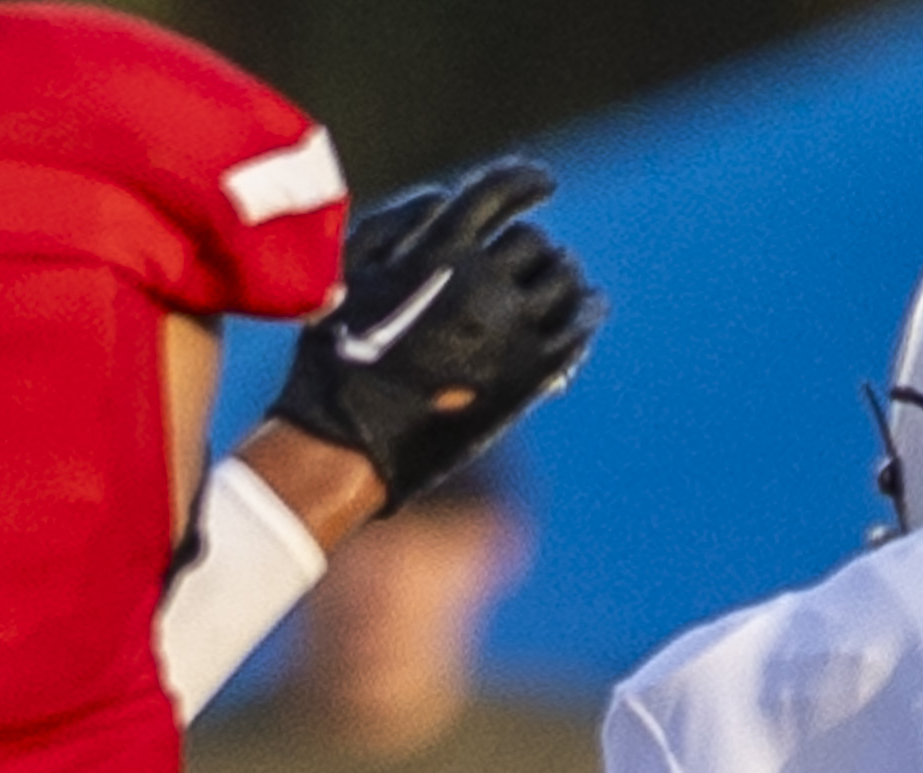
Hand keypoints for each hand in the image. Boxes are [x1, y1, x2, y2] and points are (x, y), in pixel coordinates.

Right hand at [268, 157, 606, 510]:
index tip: (544, 181)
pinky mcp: (532, 374)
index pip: (499, 192)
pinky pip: (578, 330)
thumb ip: (395, 225)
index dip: (527, 180)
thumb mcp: (348, 274)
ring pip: (565, 281)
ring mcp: (513, 330)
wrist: (350, 442)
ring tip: (563, 277)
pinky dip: (586, 313)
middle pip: (534, 242)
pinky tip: (585, 310)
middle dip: (535, 244)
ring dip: (565, 274)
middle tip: (538, 252)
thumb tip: (444, 197)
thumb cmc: (336, 356)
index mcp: (436, 249)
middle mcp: (483, 282)